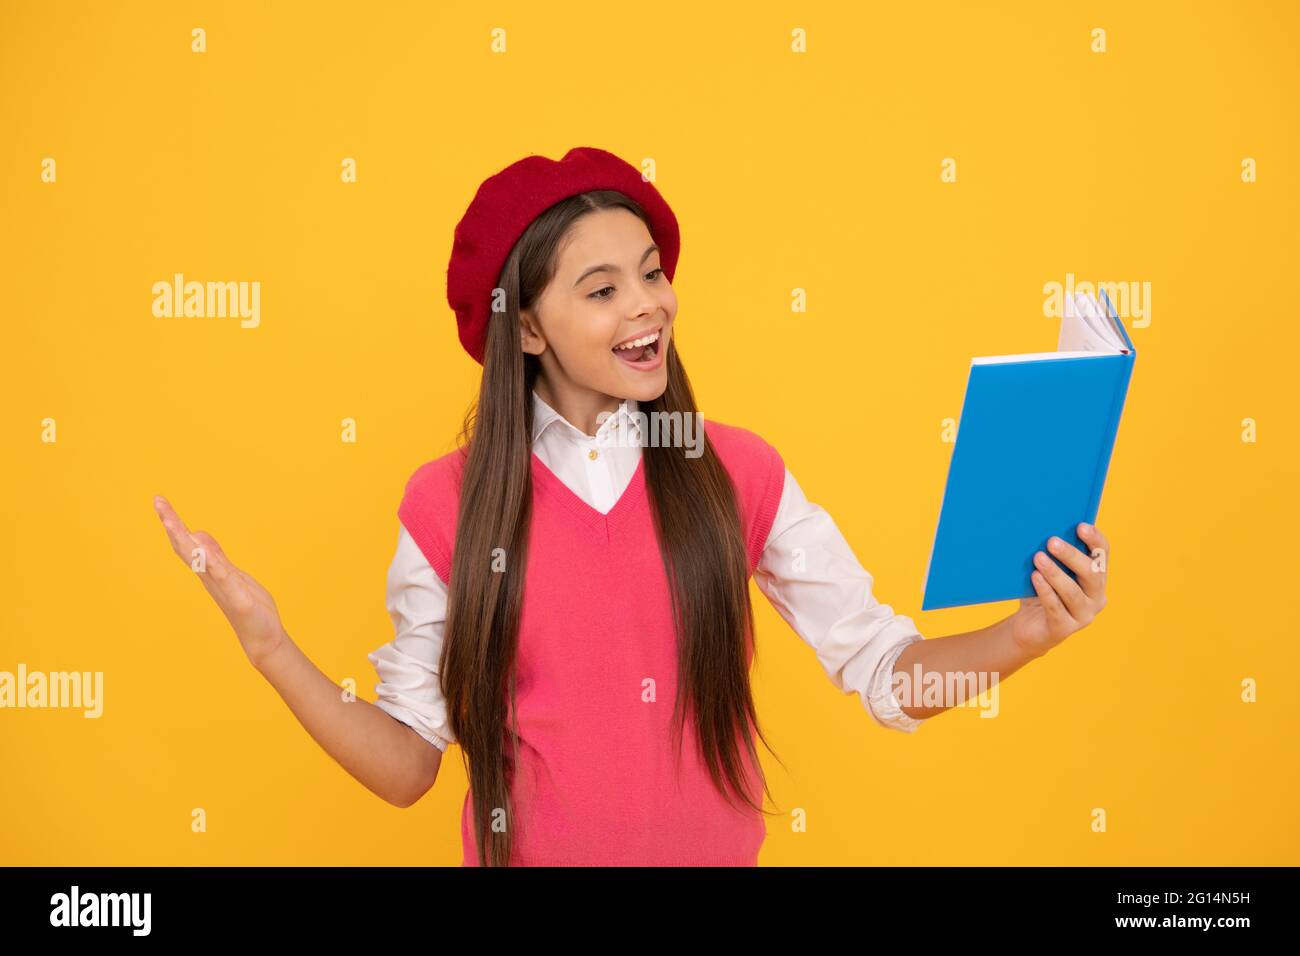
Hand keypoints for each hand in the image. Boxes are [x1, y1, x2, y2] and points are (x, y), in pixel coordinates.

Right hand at [154, 495, 287, 669]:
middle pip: (186, 548)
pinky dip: (215, 565)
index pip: (187, 543)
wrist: (262, 636)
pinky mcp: (238, 600)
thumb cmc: (248, 605)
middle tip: (158, 503)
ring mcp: (222, 588)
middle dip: (172, 525)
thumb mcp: (232, 573)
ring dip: (186, 542)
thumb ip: (216, 556)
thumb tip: (198, 534)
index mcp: (209, 570)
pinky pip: (225, 579)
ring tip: (172, 522)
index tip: (159, 501)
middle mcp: (210, 577)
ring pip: (200, 561)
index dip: (173, 523)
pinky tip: (205, 552)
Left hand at [1008, 522, 1109, 659]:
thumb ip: (1053, 555)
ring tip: (1038, 558)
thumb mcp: (1048, 571)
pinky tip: (1035, 577)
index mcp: (1097, 578)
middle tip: (1052, 541)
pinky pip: (1056, 608)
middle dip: (1072, 556)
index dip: (1095, 540)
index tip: (1081, 526)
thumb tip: (1043, 529)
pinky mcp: (1064, 629)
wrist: (1028, 626)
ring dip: (1055, 573)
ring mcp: (1083, 616)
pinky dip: (1045, 591)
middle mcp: (1096, 597)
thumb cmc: (1040, 591)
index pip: (1103, 556)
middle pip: (1092, 573)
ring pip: (1073, 592)